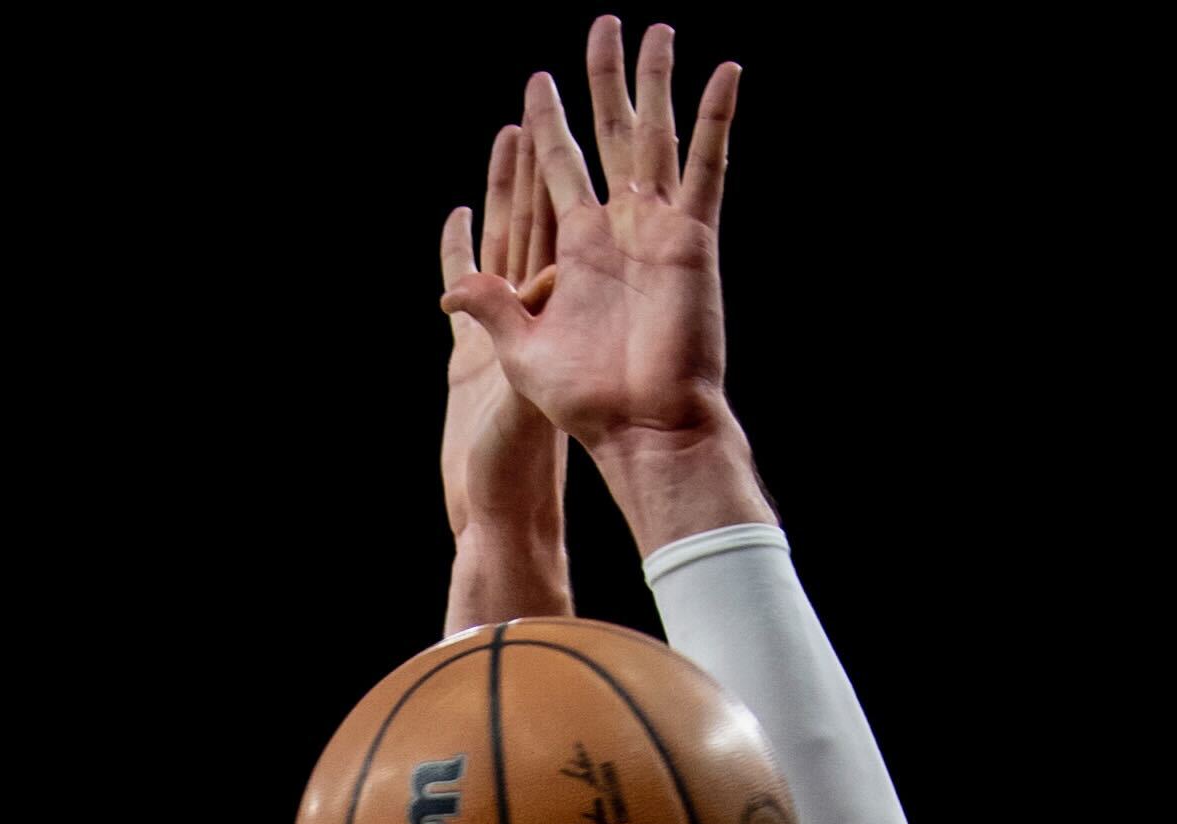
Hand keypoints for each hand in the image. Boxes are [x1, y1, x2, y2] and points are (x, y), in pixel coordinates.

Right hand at [440, 124, 566, 591]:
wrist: (504, 513)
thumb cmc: (530, 464)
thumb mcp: (533, 388)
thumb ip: (535, 335)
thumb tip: (549, 282)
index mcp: (557, 302)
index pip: (561, 213)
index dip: (560, 160)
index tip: (566, 111)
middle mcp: (536, 305)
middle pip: (539, 207)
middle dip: (542, 148)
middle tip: (544, 87)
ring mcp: (506, 327)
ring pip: (505, 237)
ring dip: (507, 186)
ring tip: (512, 128)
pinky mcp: (474, 354)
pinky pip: (467, 289)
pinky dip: (460, 253)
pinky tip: (459, 215)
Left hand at [442, 25, 736, 467]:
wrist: (643, 431)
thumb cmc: (586, 407)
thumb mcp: (522, 356)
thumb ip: (493, 310)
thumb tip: (451, 289)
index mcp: (576, 252)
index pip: (557, 170)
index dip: (546, 127)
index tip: (536, 84)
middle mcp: (618, 231)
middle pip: (608, 136)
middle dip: (604, 82)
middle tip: (601, 27)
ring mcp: (658, 230)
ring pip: (657, 137)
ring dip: (657, 83)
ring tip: (657, 31)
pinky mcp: (693, 239)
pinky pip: (708, 167)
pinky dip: (716, 121)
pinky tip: (725, 73)